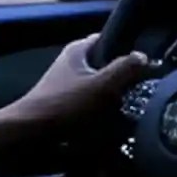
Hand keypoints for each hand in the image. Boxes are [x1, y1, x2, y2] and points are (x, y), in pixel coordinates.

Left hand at [0, 34, 147, 169]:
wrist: (31, 137)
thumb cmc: (65, 105)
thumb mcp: (102, 85)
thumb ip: (126, 68)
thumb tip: (145, 58)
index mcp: (78, 51)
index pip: (109, 39)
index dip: (127, 48)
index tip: (145, 63)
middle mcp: (72, 65)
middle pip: (108, 67)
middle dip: (123, 79)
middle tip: (143, 90)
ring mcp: (69, 87)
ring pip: (102, 90)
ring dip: (115, 101)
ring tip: (133, 111)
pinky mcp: (67, 108)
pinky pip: (94, 108)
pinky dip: (104, 116)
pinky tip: (116, 127)